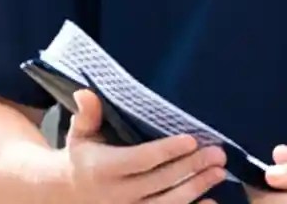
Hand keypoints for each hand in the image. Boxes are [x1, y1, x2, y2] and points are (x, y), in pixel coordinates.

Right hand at [64, 89, 226, 202]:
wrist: (67, 196)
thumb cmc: (82, 159)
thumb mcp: (79, 136)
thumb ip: (87, 115)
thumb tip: (85, 92)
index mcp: (103, 169)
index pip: (140, 160)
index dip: (167, 151)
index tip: (192, 139)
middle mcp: (116, 194)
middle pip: (161, 181)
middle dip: (192, 168)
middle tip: (218, 154)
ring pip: (167, 203)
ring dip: (197, 188)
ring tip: (220, 172)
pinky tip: (212, 201)